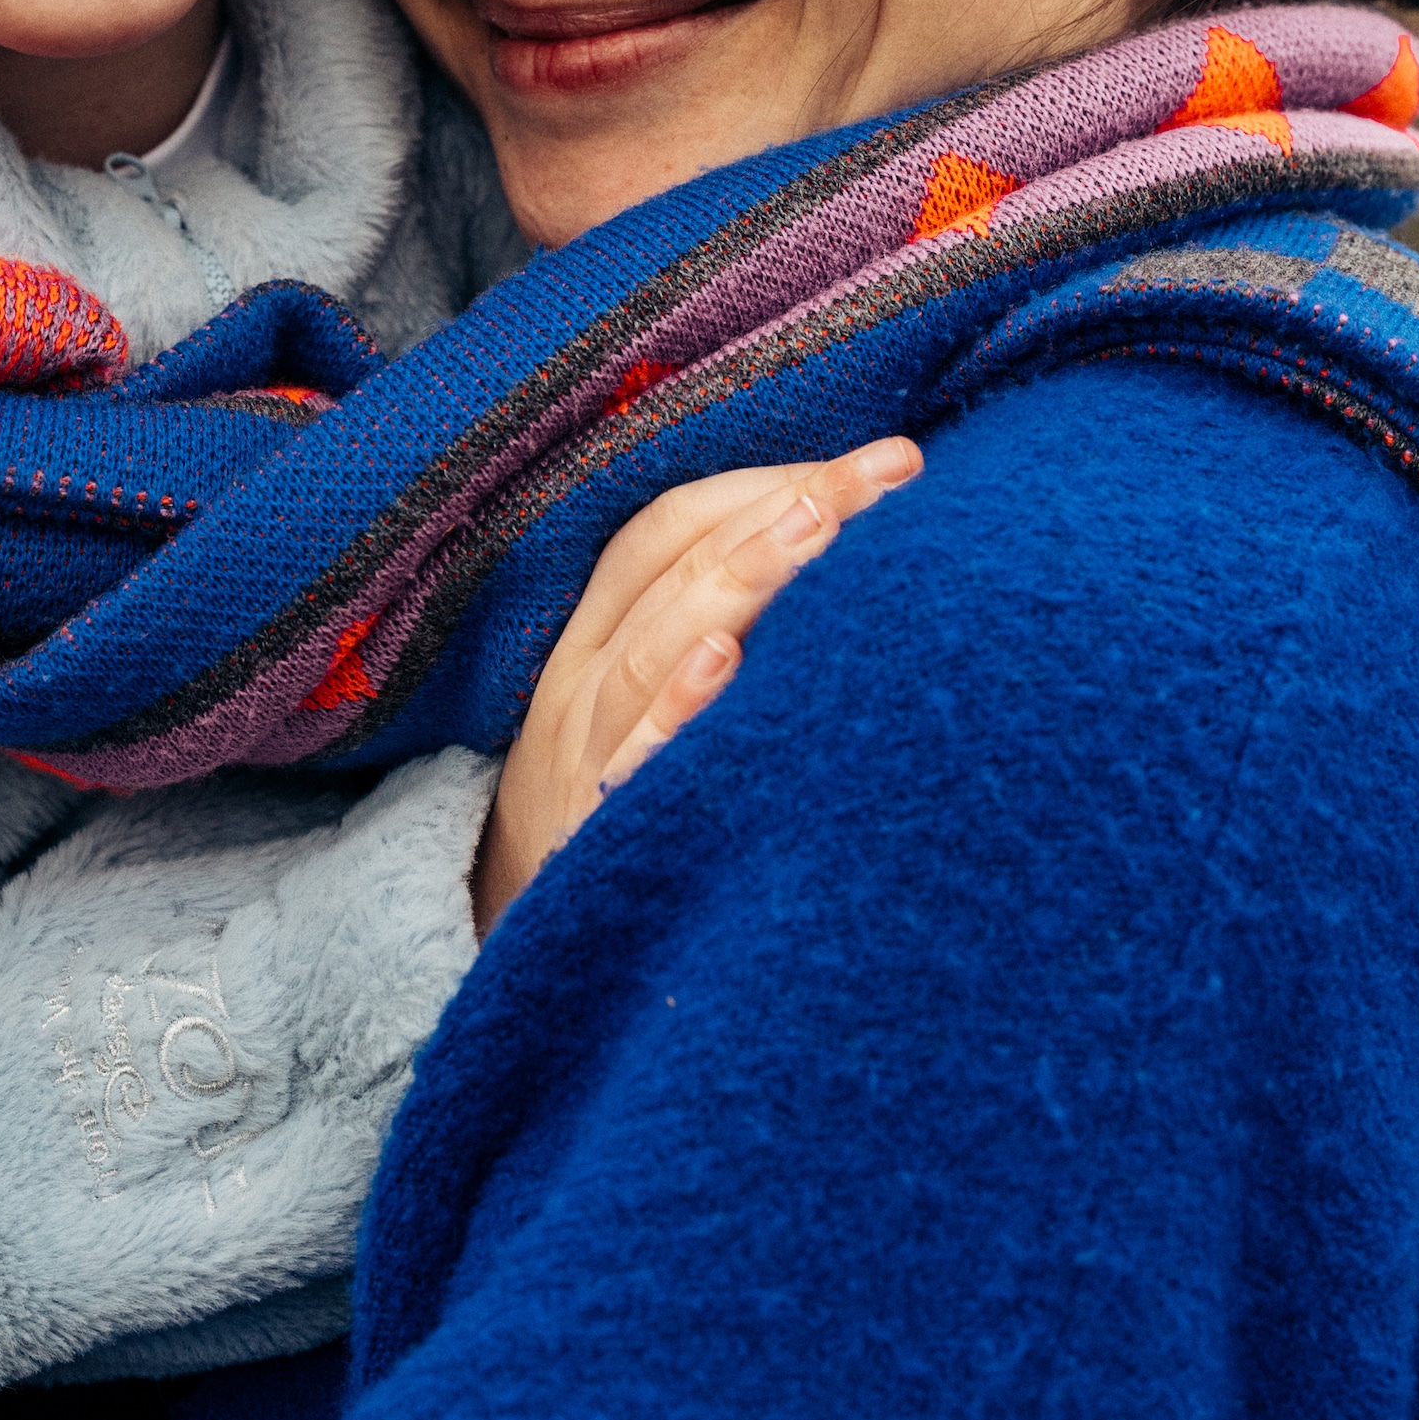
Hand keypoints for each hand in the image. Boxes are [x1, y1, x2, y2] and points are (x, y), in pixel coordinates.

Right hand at [472, 440, 920, 934]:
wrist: (535, 957)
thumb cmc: (617, 809)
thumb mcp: (635, 713)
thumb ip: (705, 636)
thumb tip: (840, 552)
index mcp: (593, 643)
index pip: (667, 530)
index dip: (765, 482)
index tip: (879, 462)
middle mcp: (581, 688)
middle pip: (673, 571)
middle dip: (782, 508)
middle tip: (883, 472)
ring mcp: (586, 759)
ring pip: (651, 651)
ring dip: (738, 580)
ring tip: (819, 527)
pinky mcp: (598, 840)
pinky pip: (632, 767)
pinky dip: (674, 714)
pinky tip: (725, 668)